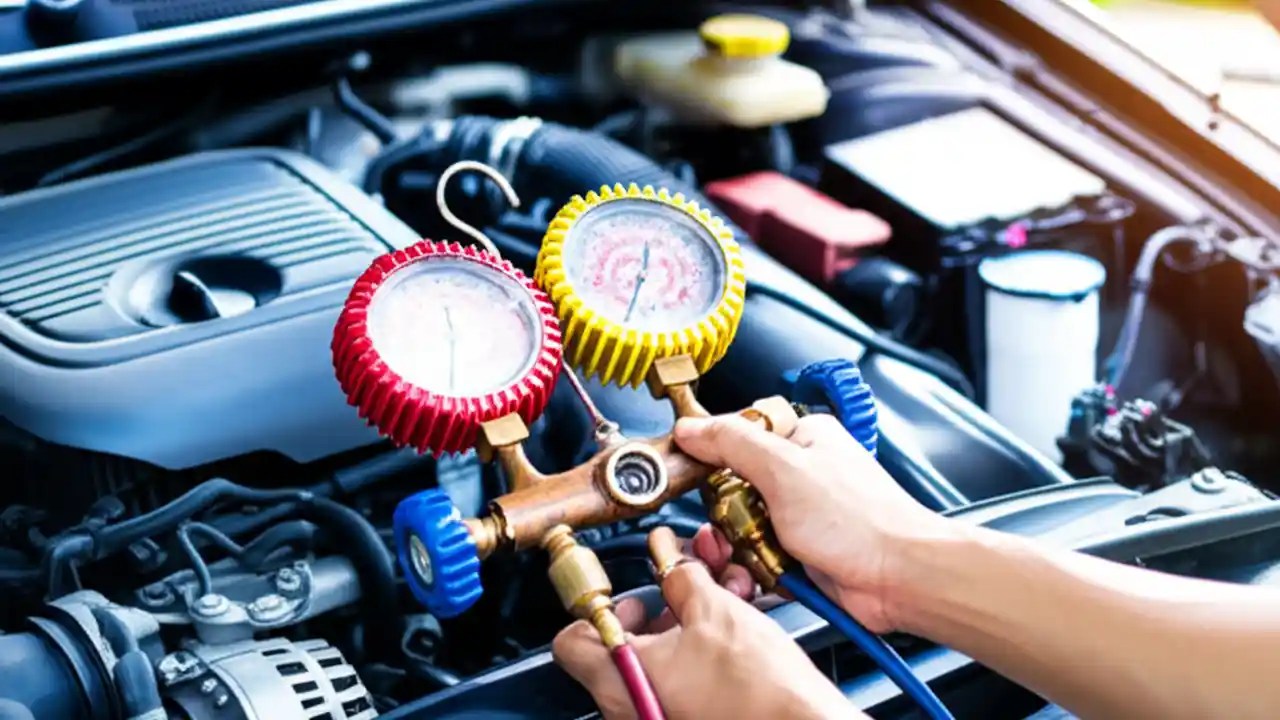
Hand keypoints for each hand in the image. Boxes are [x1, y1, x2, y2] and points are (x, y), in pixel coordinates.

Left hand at [553, 533, 859, 719]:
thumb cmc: (760, 690)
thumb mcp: (715, 610)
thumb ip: (682, 577)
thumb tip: (670, 559)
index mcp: (621, 677)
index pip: (573, 640)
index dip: (599, 609)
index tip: (627, 594)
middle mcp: (630, 708)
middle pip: (619, 649)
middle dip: (655, 612)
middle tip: (680, 598)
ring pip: (655, 666)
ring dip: (682, 631)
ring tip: (718, 613)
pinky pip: (678, 687)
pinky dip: (696, 660)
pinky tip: (729, 642)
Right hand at [674, 412, 955, 632]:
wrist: (898, 578)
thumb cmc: (862, 521)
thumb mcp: (784, 469)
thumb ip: (732, 443)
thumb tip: (692, 428)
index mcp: (802, 437)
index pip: (736, 433)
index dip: (710, 455)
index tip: (691, 474)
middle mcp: (800, 472)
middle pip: (731, 486)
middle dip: (724, 514)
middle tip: (729, 525)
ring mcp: (799, 513)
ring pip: (740, 526)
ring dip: (737, 547)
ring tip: (749, 556)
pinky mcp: (799, 550)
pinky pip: (756, 556)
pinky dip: (754, 569)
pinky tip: (762, 575)